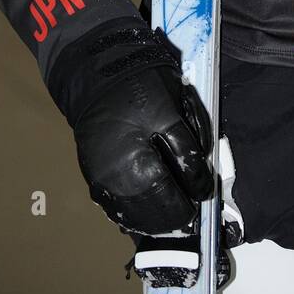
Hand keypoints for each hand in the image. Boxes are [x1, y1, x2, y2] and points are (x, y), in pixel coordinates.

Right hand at [74, 63, 214, 237]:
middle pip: (151, 211)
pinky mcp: (91, 176)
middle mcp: (117, 179)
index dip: (192, 200)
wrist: (100, 73)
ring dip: (152, 220)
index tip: (202, 199)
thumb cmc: (142, 87)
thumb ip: (189, 152)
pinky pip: (112, 206)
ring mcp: (100, 180)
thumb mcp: (175, 112)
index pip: (173, 197)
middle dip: (173, 216)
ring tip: (168, 220)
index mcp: (141, 163)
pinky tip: (142, 215)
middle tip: (188, 216)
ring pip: (130, 215)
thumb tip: (200, 184)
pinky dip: (129, 214)